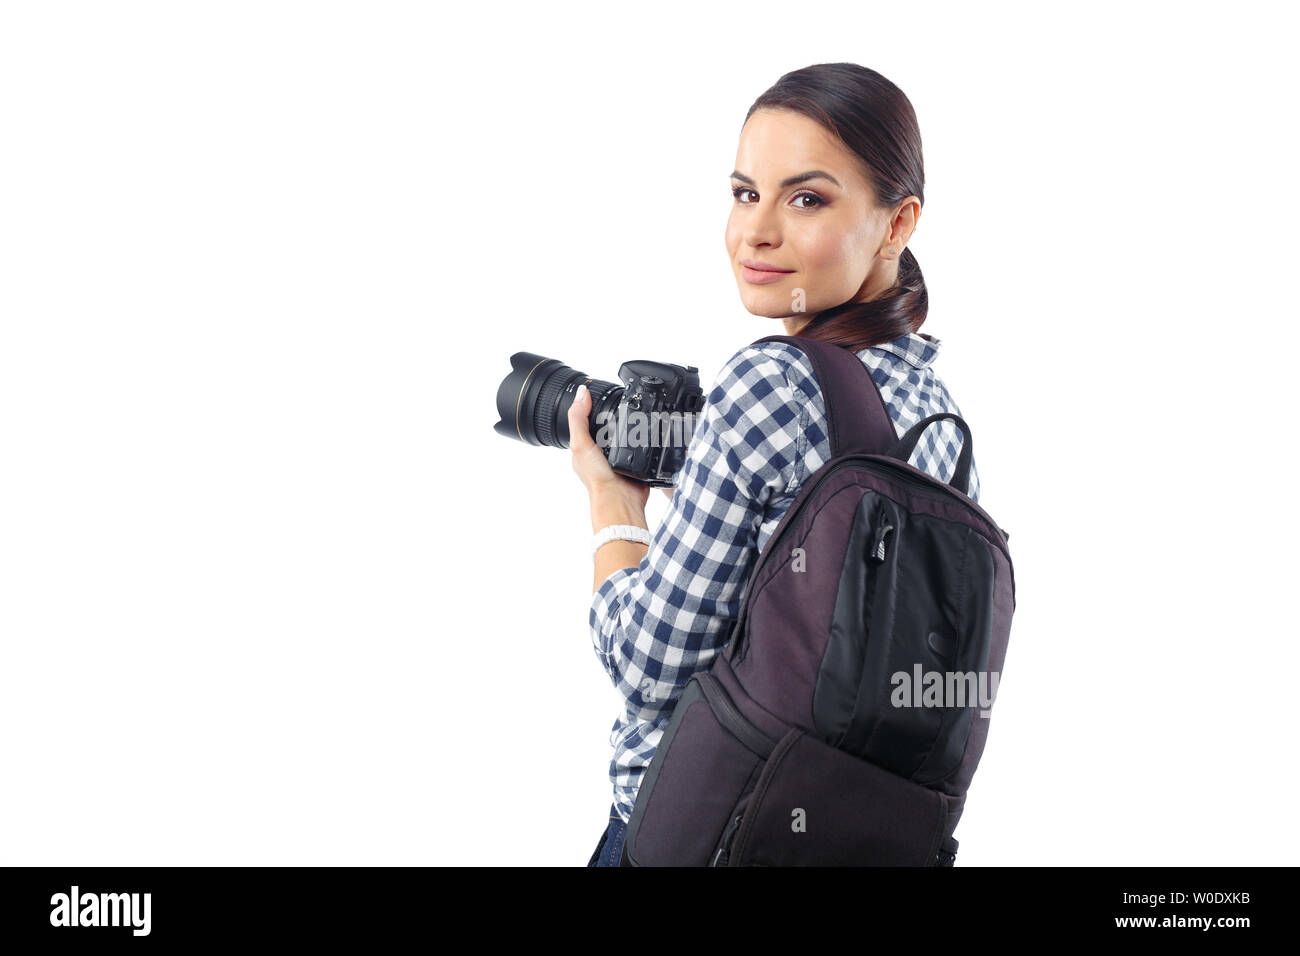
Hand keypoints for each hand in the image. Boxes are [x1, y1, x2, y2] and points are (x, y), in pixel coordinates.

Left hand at [568, 384, 649, 509]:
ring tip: (633, 410)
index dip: (589, 404)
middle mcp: (601, 451)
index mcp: (585, 446)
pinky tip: (644, 430)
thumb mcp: (581, 443)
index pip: (585, 419)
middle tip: (618, 397)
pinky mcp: (634, 460)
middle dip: (612, 411)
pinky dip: (642, 437)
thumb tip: (581, 393)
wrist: (620, 498)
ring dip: (629, 424)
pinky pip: (639, 444)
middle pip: (606, 423)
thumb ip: (578, 418)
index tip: (596, 389)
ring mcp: (618, 456)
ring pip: (624, 432)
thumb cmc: (597, 477)